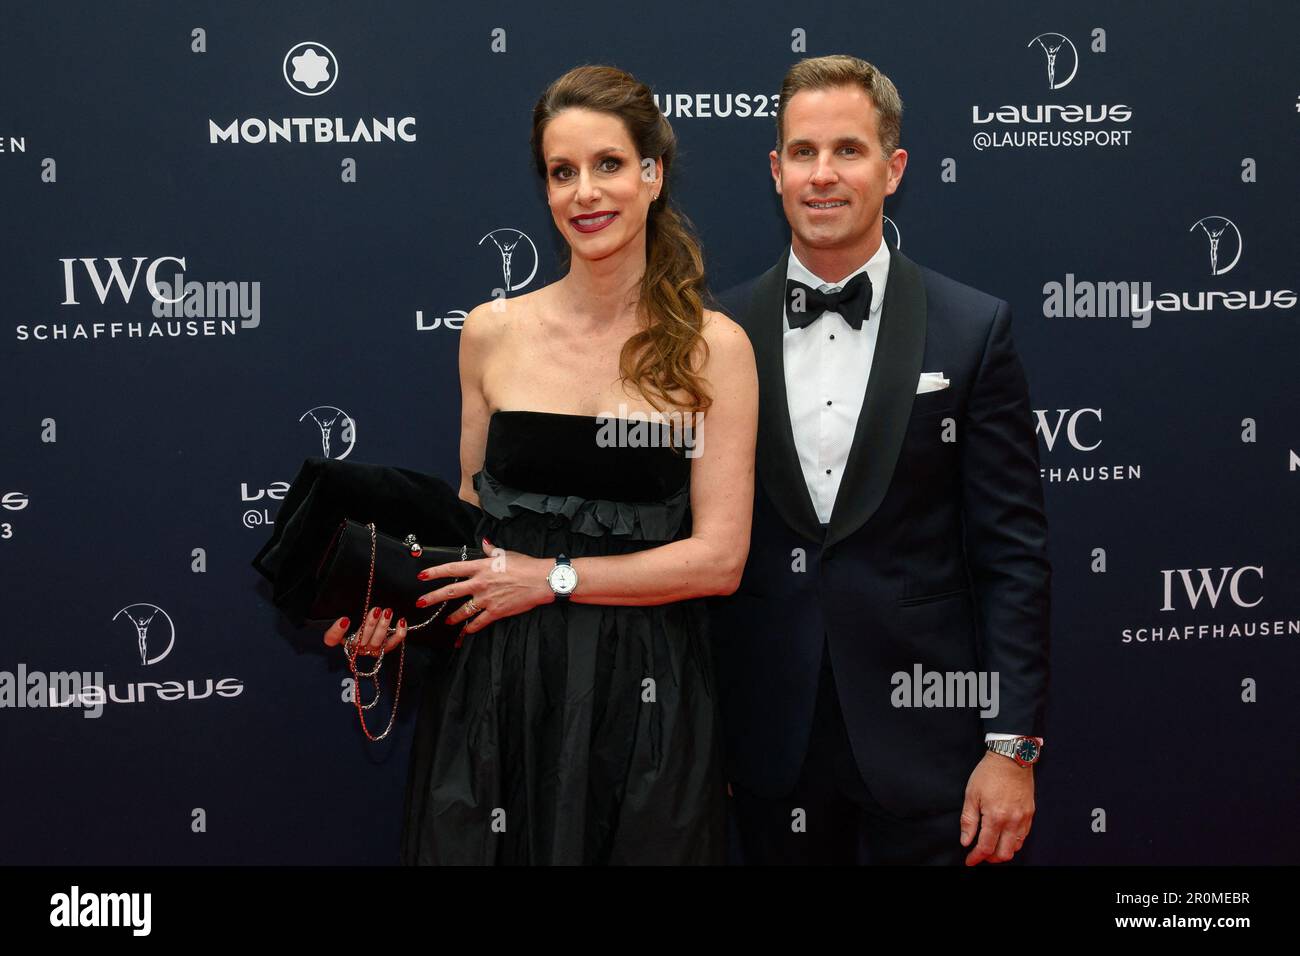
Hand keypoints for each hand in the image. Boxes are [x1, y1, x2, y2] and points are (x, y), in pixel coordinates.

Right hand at [322, 605, 406, 654]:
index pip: (331, 639)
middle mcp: (354, 648)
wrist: (371, 626)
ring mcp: (369, 650)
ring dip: (383, 627)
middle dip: (369, 625)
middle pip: (359, 641)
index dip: (337, 632)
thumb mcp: (347, 611)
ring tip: (387, 612)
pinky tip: (401, 621)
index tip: (345, 619)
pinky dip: (398, 634)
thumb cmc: (355, 618)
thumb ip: (343, 610)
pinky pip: (391, 644)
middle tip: (376, 610)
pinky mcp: (383, 650)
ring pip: (376, 642)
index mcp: (339, 638)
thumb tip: (345, 602)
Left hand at [415, 536, 552, 635]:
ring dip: (452, 617)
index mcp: (481, 567)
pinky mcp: (496, 611)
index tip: (422, 576)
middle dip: (433, 597)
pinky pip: (479, 622)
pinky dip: (471, 628)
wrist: (540, 580)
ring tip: (446, 621)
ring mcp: (487, 599)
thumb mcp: (506, 554)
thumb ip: (492, 550)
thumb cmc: (525, 565)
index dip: (435, 572)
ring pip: (463, 610)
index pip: (452, 569)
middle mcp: (480, 583)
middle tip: (421, 602)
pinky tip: (465, 631)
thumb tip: (485, 542)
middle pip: (451, 591)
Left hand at [959, 749, 1035, 864]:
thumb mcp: (971, 794)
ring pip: (1016, 847)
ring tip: (991, 846)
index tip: (969, 861)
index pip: (986, 847)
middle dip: (990, 858)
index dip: (976, 857)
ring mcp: (1024, 818)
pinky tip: (1004, 837)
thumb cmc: (989, 773)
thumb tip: (966, 841)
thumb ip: (968, 820)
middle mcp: (1012, 821)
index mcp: (995, 816)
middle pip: (1004, 853)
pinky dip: (1013, 842)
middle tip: (980, 854)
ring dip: (1003, 851)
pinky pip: (1024, 836)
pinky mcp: (1030, 814)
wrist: (1011, 758)